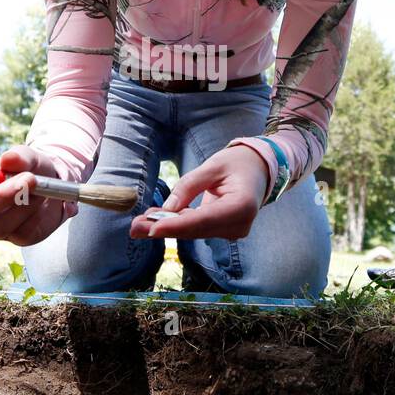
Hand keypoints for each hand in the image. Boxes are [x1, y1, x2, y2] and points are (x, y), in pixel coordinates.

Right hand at [0, 145, 66, 245]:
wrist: (57, 185)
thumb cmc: (31, 167)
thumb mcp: (28, 156)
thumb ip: (19, 156)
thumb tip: (8, 160)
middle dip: (1, 196)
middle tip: (27, 179)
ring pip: (1, 224)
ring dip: (25, 202)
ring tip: (38, 183)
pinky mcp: (18, 238)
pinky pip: (23, 231)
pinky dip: (37, 213)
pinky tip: (43, 201)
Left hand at [129, 146, 268, 241]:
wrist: (259, 169)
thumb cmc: (238, 163)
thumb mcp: (212, 166)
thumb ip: (189, 186)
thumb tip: (167, 209)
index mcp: (241, 206)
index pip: (203, 220)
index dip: (176, 226)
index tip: (152, 228)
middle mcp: (239, 224)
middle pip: (195, 230)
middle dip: (164, 228)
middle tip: (134, 228)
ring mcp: (233, 231)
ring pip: (194, 231)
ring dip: (167, 227)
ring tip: (138, 225)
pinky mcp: (225, 231)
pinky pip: (198, 229)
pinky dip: (178, 225)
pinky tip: (156, 221)